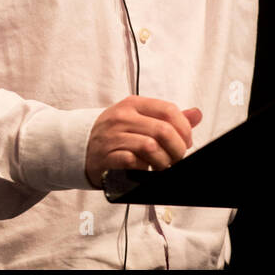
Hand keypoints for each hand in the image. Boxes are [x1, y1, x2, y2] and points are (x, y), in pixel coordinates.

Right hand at [85, 96, 202, 188]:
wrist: (78, 147)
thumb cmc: (116, 133)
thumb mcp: (139, 118)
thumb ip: (168, 117)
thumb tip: (197, 114)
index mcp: (133, 104)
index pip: (169, 110)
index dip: (184, 129)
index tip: (187, 142)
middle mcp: (122, 117)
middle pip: (163, 130)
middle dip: (177, 149)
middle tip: (177, 159)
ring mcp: (112, 136)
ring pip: (150, 147)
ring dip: (163, 161)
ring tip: (162, 166)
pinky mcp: (105, 157)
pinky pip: (132, 161)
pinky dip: (143, 168)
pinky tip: (144, 170)